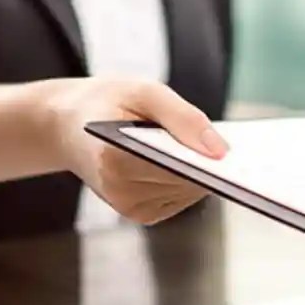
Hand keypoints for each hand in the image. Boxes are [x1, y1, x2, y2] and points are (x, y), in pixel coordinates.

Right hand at [37, 78, 227, 224]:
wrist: (67, 125)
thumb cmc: (107, 101)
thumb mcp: (144, 91)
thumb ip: (183, 117)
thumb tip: (221, 151)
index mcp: (114, 159)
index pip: (178, 167)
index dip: (209, 161)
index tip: (238, 154)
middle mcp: (120, 191)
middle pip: (188, 182)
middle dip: (208, 162)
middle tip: (229, 142)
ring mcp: (129, 207)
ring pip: (189, 191)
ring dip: (199, 168)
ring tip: (200, 144)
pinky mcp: (139, 213)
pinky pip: (181, 196)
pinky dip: (188, 177)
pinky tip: (184, 157)